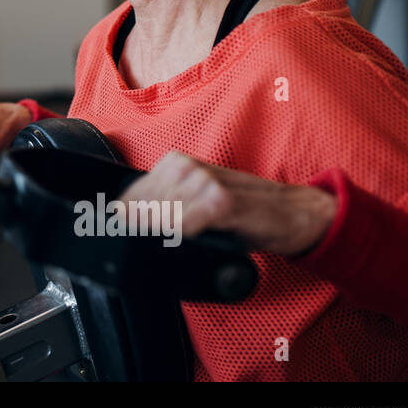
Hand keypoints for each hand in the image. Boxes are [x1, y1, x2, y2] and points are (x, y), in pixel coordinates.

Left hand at [117, 150, 338, 255]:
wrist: (288, 213)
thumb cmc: (241, 213)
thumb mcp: (194, 206)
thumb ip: (162, 210)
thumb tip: (122, 224)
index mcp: (172, 164)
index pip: (128, 197)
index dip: (122, 221)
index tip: (119, 234)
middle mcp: (184, 167)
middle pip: (139, 208)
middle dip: (140, 230)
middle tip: (154, 242)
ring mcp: (202, 181)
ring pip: (158, 216)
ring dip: (162, 235)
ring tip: (185, 240)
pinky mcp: (220, 200)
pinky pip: (184, 224)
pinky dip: (181, 235)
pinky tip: (190, 239)